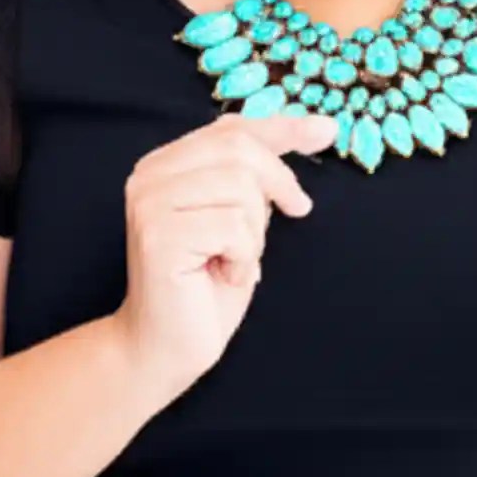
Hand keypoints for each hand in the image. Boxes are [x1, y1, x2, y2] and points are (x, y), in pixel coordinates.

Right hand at [115, 114, 336, 402]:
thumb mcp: (240, 219)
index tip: (327, 129)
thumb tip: (315, 128)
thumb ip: (256, 176)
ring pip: (241, 188)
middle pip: (239, 149)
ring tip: (234, 260)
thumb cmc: (206, 288)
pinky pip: (234, 227)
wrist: (166, 348)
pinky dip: (244, 257)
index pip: (231, 129)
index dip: (283, 128)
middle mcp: (149, 176)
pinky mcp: (159, 236)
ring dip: (255, 233)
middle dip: (279, 183)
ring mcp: (150, 204)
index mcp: (165, 165)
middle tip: (295, 213)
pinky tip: (223, 276)